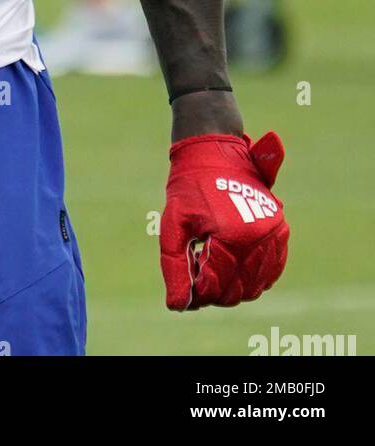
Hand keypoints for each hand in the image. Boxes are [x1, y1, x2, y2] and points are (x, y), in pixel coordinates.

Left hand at [160, 131, 288, 309]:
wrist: (213, 149)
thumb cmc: (188, 186)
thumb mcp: (173, 223)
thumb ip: (175, 266)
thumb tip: (177, 306)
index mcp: (232, 237)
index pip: (216, 286)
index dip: (198, 292)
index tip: (186, 286)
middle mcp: (260, 238)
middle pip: (238, 290)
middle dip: (215, 291)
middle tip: (198, 275)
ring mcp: (274, 234)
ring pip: (256, 285)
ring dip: (235, 287)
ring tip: (213, 269)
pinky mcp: (280, 231)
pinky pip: (272, 270)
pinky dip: (254, 277)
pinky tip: (235, 267)